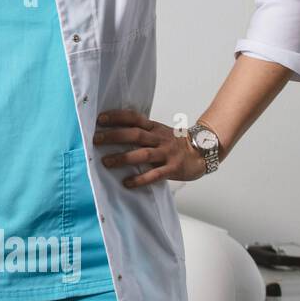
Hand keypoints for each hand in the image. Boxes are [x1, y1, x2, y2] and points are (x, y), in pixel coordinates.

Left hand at [93, 109, 207, 188]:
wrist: (204, 152)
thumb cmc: (175, 144)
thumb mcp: (159, 133)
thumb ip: (141, 132)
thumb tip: (112, 133)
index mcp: (154, 128)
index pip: (134, 118)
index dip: (117, 117)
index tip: (100, 119)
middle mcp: (159, 139)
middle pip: (135, 134)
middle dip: (114, 136)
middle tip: (96, 140)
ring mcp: (167, 153)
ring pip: (143, 154)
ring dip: (123, 158)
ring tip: (106, 162)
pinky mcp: (173, 169)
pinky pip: (155, 174)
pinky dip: (140, 179)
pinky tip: (127, 183)